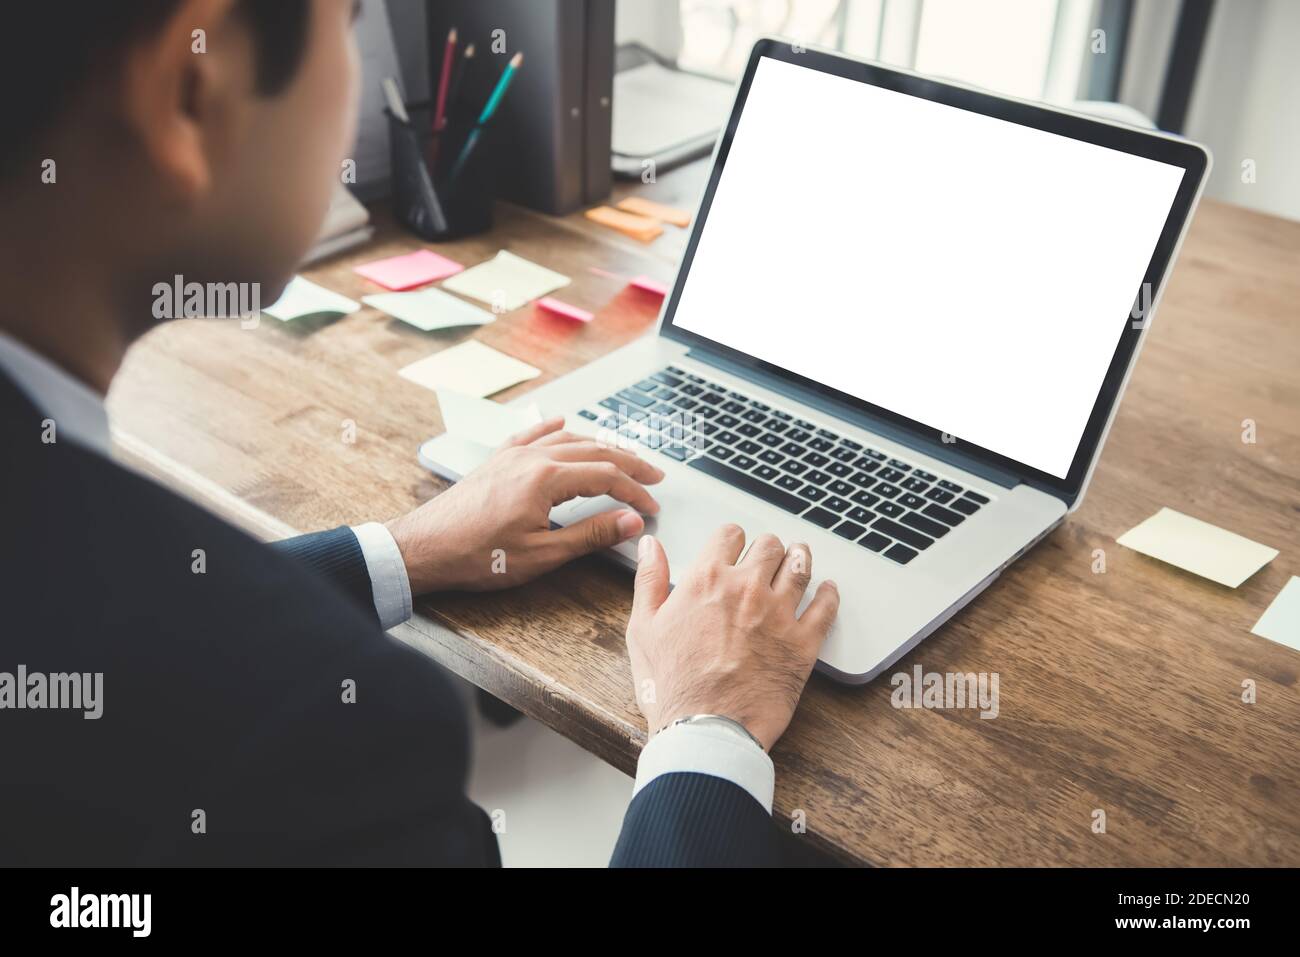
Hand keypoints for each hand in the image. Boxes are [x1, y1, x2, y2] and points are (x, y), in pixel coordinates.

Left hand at [385, 417, 663, 592]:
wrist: (425, 547)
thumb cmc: (478, 556)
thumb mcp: (542, 554)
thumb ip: (590, 535)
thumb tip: (631, 521)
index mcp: (546, 479)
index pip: (607, 477)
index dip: (635, 491)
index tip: (652, 507)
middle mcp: (532, 458)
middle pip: (594, 451)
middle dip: (629, 463)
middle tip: (655, 475)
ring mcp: (512, 455)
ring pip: (567, 440)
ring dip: (600, 446)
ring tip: (622, 456)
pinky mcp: (497, 460)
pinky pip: (532, 434)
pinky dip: (553, 428)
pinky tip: (562, 423)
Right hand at [625, 525, 838, 750]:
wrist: (705, 730)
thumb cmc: (672, 687)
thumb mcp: (644, 628)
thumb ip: (649, 580)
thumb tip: (650, 546)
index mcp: (708, 580)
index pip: (729, 535)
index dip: (732, 539)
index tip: (733, 546)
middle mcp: (747, 589)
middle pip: (769, 546)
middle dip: (766, 548)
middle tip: (767, 556)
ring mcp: (779, 614)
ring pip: (800, 567)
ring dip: (800, 558)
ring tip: (799, 557)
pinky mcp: (803, 644)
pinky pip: (826, 608)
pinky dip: (829, 595)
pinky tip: (828, 591)